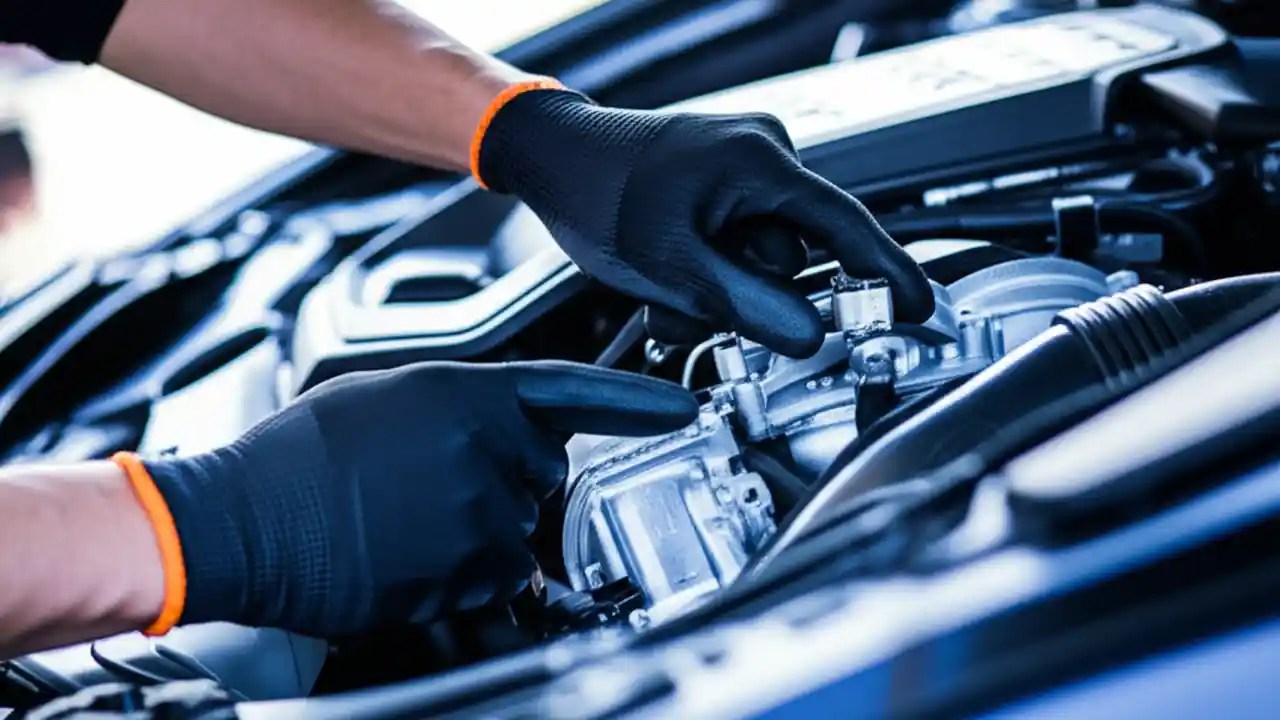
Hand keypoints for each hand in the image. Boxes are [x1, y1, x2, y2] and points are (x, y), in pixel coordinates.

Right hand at [139, 362, 696, 637]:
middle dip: (512, 481)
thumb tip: (493, 434)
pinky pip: (501, 574)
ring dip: (483, 530)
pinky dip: (469, 572)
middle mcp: (486, 446)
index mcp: (465, 391)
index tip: (682, 408)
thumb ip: (457, 408)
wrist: (246, 520)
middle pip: (546, 470)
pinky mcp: (471, 568)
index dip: (634, 400)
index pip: (573, 389)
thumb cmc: (298, 458)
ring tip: (409, 522)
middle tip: (440, 485)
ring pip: (521, 528)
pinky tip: (412, 554)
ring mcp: (482, 510)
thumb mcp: (381, 395)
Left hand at [476, 89, 933, 357]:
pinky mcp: (728, 176)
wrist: (554, 157)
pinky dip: (716, 266)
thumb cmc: (600, 195)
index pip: (846, 227)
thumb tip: (810, 335)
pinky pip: (744, 237)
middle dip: (756, 292)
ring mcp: (747, 162)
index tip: (922, 309)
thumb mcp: (672, 266)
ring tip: (670, 286)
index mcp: (761, 163)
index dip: (888, 274)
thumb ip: (746, 304)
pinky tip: (676, 272)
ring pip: (766, 254)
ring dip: (727, 284)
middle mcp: (765, 152)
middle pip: (797, 253)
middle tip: (697, 304)